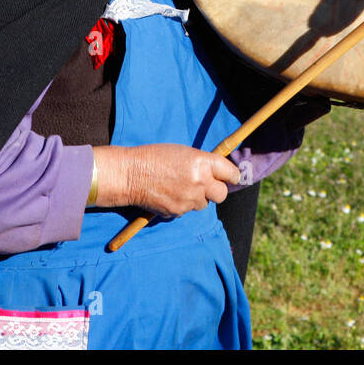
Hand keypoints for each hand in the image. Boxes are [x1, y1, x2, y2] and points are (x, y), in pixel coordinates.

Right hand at [92, 144, 241, 216]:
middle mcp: (200, 182)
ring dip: (197, 197)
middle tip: (208, 185)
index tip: (231, 178)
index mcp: (202, 162)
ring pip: (204, 204)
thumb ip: (203, 163)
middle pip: (222, 194)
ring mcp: (189, 199)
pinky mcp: (178, 211)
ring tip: (180, 186)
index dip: (232, 176)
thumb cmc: (155, 158)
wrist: (130, 174)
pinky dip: (182, 204)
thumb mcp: (183, 153)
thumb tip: (217, 174)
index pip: (231, 173)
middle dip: (217, 190)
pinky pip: (187, 210)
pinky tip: (169, 194)